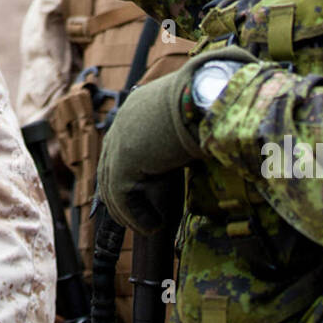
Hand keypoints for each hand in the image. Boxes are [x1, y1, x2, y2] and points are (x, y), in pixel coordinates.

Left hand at [98, 45, 255, 233]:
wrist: (209, 96)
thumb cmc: (213, 102)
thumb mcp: (193, 119)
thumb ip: (183, 135)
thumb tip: (202, 153)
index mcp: (138, 105)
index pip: (120, 142)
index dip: (123, 169)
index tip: (134, 193)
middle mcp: (123, 119)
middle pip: (109, 164)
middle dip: (118, 193)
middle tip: (134, 216)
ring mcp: (120, 140)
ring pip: (112, 184)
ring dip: (129, 211)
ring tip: (149, 225)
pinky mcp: (124, 160)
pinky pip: (122, 197)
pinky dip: (135, 216)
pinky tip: (153, 226)